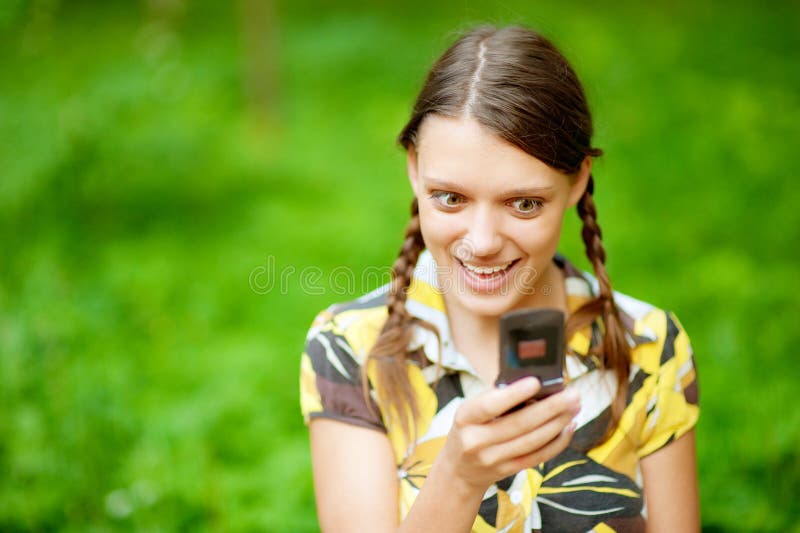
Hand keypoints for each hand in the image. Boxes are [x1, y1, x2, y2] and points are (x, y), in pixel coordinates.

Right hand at [437, 377, 579, 491]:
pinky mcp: (508, 471)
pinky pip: (538, 456)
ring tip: (575, 407)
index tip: (536, 382)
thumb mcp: (470, 411)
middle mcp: (476, 441)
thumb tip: (534, 383)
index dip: (514, 394)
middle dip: (550, 408)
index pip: (489, 405)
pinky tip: (568, 427)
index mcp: (465, 418)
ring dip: (558, 423)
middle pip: (519, 424)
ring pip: (533, 441)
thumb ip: (495, 398)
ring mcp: (493, 459)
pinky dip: (557, 442)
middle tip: (573, 394)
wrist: (459, 469)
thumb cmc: (470, 429)